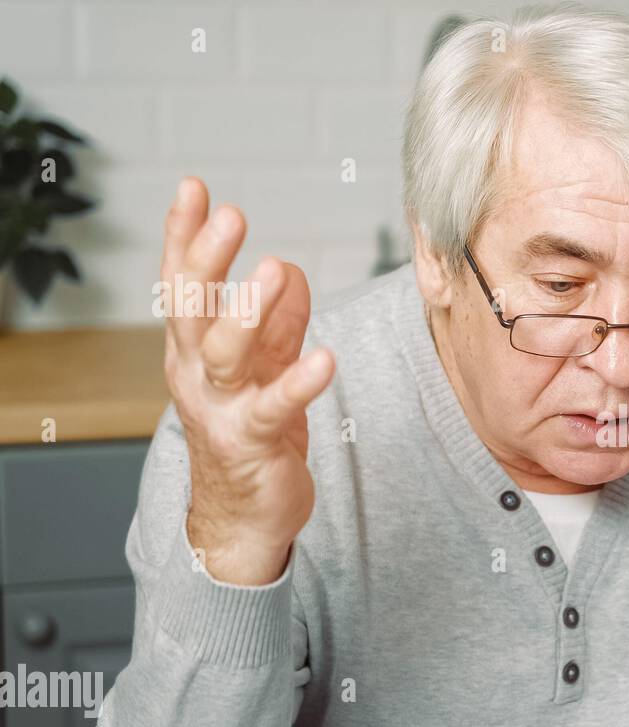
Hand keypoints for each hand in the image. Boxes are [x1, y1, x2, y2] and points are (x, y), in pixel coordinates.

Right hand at [161, 178, 335, 583]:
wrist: (243, 516)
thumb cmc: (253, 432)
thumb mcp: (265, 365)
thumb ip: (278, 321)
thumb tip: (290, 271)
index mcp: (193, 348)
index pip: (183, 283)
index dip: (185, 236)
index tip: (194, 187)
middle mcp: (197, 374)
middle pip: (192, 309)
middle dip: (208, 259)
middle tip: (232, 215)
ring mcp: (221, 409)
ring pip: (224, 353)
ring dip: (247, 311)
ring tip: (274, 271)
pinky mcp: (254, 442)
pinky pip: (276, 408)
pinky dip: (299, 382)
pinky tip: (325, 359)